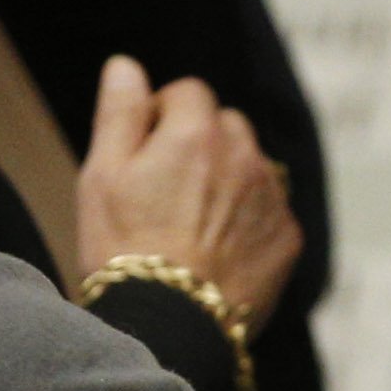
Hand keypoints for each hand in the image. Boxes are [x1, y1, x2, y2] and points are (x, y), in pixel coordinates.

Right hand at [76, 55, 302, 327]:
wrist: (168, 326)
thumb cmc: (122, 249)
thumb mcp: (102, 175)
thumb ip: (120, 112)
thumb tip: (126, 65)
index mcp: (196, 133)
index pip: (188, 93)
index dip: (162, 117)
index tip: (144, 154)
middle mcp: (245, 155)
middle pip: (225, 126)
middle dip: (200, 144)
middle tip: (166, 193)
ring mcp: (272, 198)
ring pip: (252, 167)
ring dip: (228, 180)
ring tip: (191, 226)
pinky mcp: (288, 238)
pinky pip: (270, 211)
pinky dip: (249, 221)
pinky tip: (218, 252)